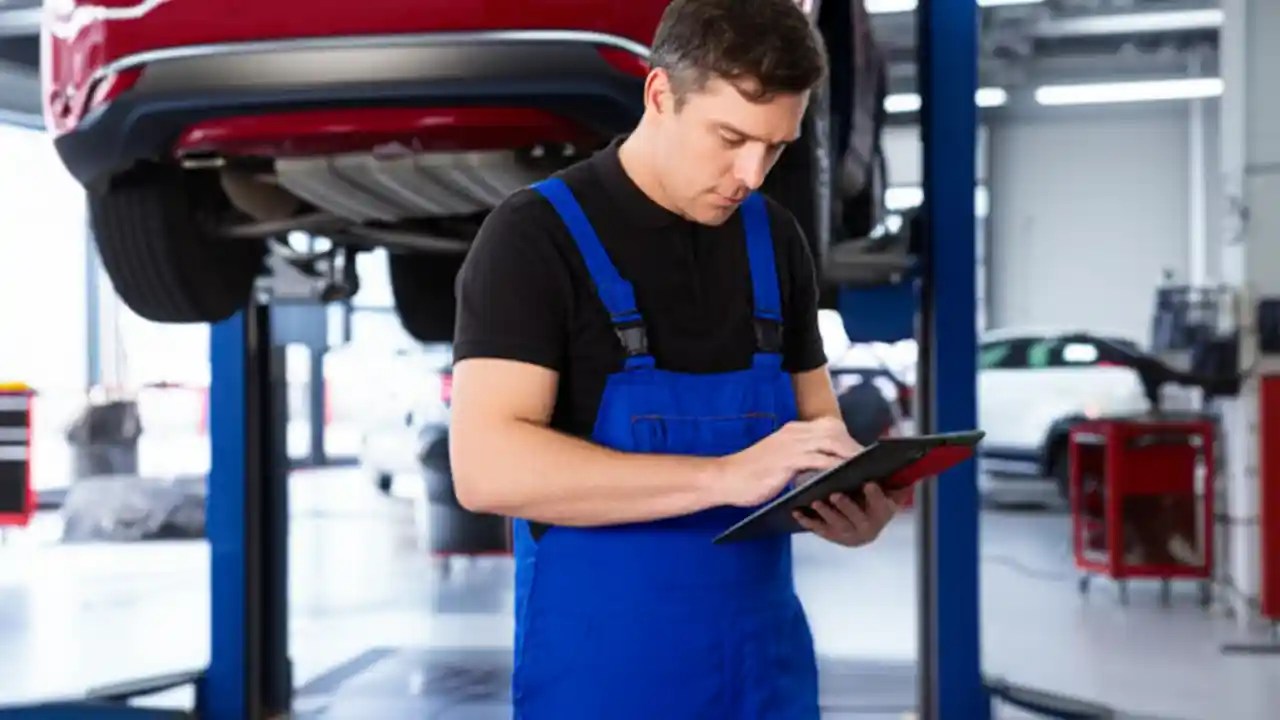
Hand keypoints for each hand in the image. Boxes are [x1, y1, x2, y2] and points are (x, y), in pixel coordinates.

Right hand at [714, 417, 862, 507]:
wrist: (725, 478)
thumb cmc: (751, 474)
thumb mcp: (779, 460)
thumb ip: (800, 458)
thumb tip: (824, 468)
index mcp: (792, 430)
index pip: (829, 427)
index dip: (847, 439)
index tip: (861, 454)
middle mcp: (794, 432)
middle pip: (835, 431)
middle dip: (854, 446)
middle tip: (869, 464)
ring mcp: (791, 444)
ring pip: (832, 442)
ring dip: (850, 456)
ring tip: (864, 470)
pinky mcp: (788, 460)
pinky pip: (821, 460)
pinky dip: (837, 467)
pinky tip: (846, 478)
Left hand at [792, 483, 905, 546]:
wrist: (864, 521)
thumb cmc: (874, 498)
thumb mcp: (889, 490)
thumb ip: (897, 481)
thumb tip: (912, 466)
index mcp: (883, 513)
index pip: (882, 505)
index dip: (876, 496)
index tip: (869, 484)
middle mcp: (868, 528)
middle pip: (858, 518)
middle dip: (847, 507)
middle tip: (835, 494)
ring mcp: (849, 534)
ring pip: (837, 526)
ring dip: (826, 514)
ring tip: (815, 501)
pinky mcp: (832, 536)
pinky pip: (819, 529)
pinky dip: (807, 521)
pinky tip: (797, 511)